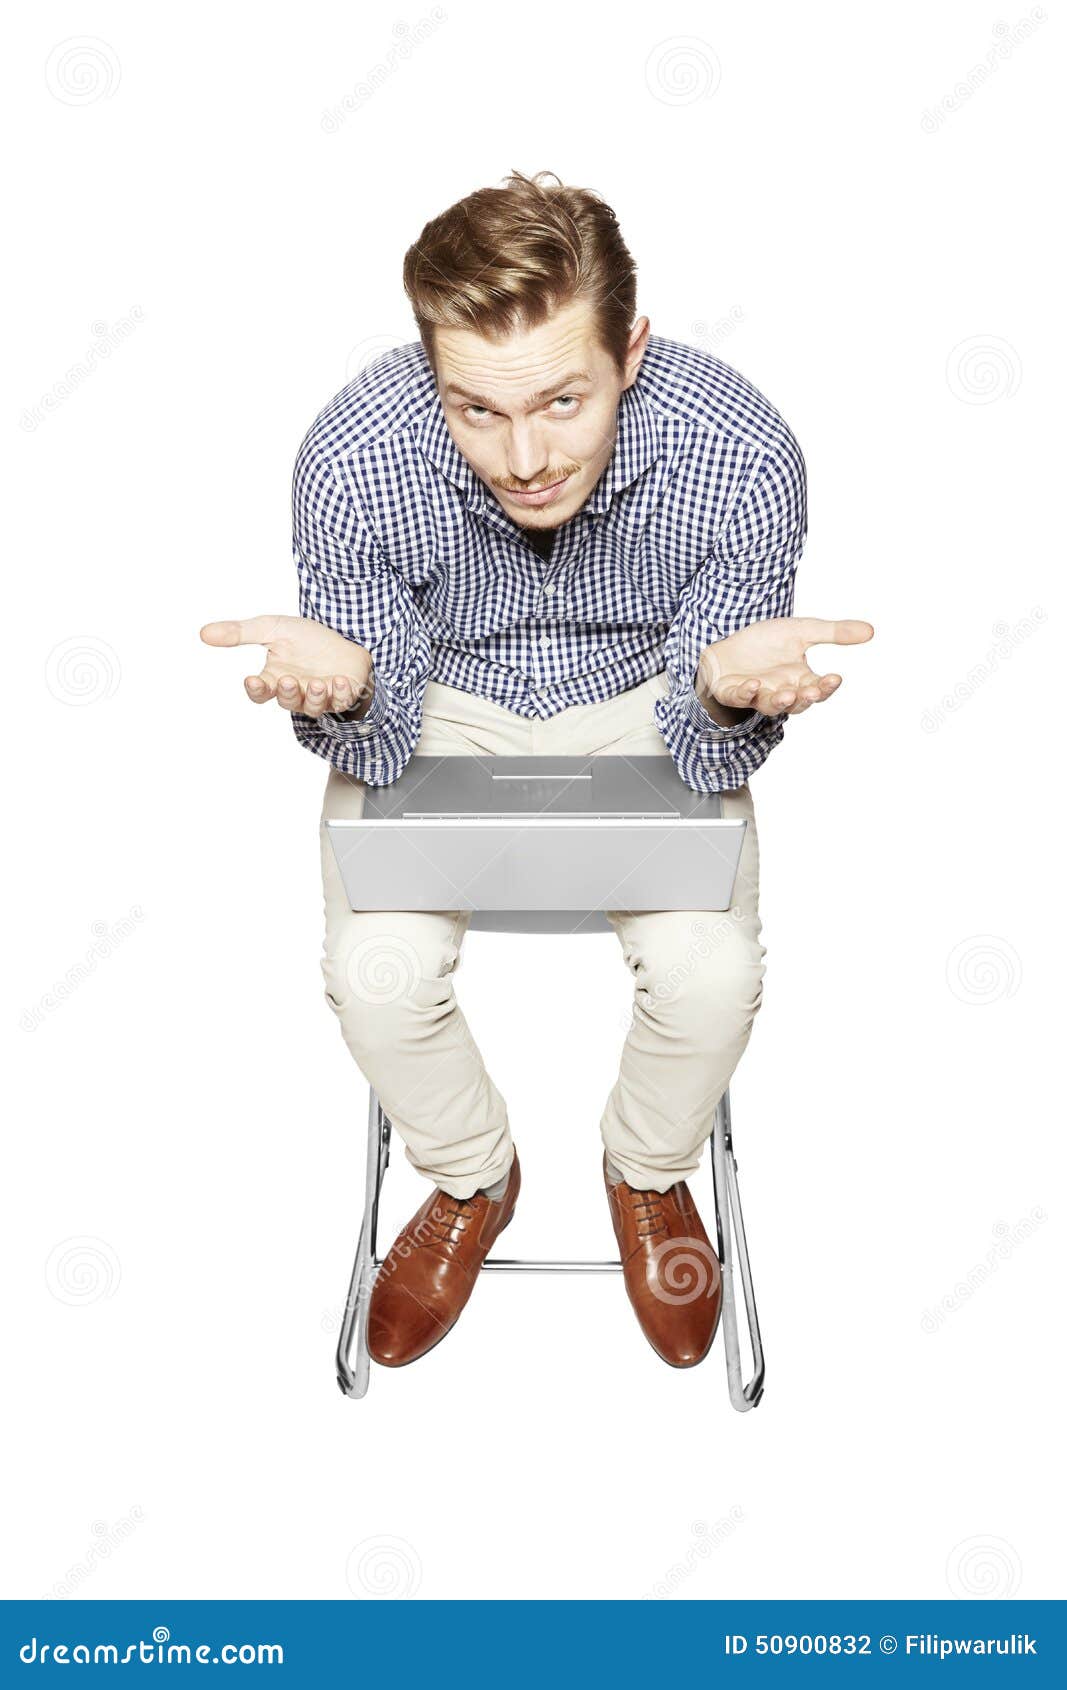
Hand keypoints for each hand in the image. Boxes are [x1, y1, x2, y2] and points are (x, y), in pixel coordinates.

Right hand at [199, 614, 373, 718]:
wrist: (340, 634)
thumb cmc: (304, 637)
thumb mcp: (271, 628)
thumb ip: (240, 633)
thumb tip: (203, 633)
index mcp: (276, 678)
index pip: (260, 693)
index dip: (256, 690)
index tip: (252, 680)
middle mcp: (297, 691)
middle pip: (287, 702)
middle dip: (288, 693)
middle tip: (289, 680)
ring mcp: (321, 696)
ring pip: (314, 707)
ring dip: (315, 697)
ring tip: (318, 683)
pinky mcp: (344, 693)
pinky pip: (343, 702)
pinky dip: (342, 694)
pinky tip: (340, 682)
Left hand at [697, 616, 873, 719]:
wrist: (729, 646)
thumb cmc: (766, 643)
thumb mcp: (802, 630)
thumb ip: (833, 632)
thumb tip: (870, 631)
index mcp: (800, 680)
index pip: (819, 688)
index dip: (827, 686)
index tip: (835, 677)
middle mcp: (781, 692)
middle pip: (798, 703)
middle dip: (805, 698)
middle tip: (811, 690)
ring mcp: (757, 695)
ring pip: (771, 706)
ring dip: (779, 702)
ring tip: (786, 694)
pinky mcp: (733, 693)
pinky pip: (740, 697)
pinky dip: (746, 693)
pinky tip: (752, 684)